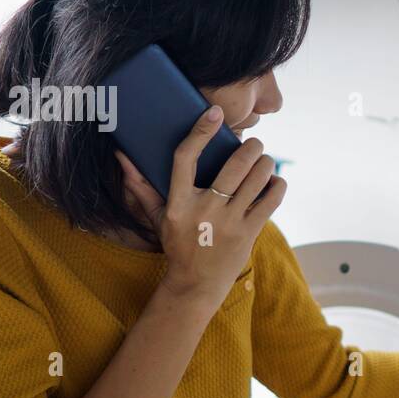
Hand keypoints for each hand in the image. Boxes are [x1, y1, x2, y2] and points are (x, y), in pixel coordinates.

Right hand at [116, 105, 286, 309]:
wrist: (196, 284)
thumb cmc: (178, 245)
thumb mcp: (158, 217)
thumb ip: (141, 186)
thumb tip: (121, 156)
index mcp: (179, 202)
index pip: (186, 157)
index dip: (201, 131)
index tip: (216, 113)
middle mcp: (204, 209)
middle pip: (234, 164)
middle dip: (251, 147)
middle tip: (254, 144)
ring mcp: (229, 222)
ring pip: (257, 178)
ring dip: (266, 162)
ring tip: (265, 160)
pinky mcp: (248, 233)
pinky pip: (271, 200)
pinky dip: (277, 185)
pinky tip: (275, 181)